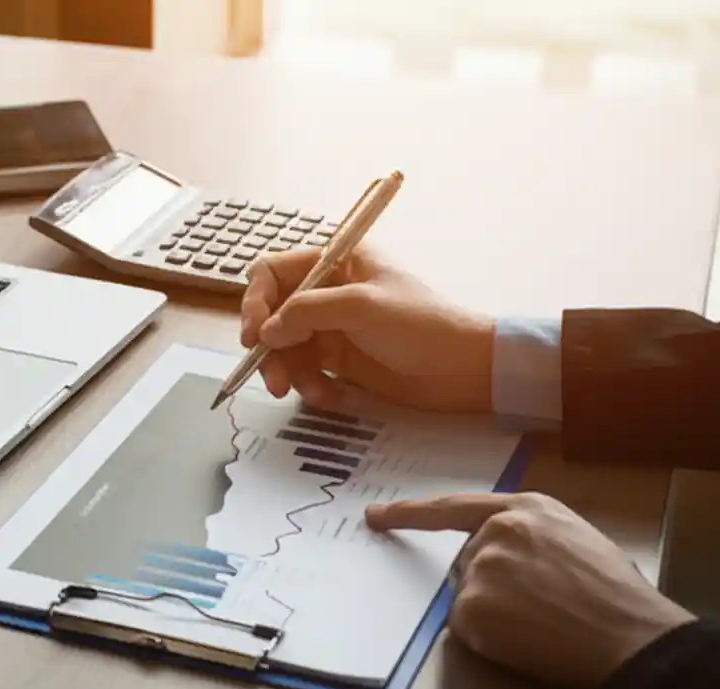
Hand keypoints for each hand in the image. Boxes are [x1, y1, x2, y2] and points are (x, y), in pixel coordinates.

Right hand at [240, 245, 495, 411]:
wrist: (464, 369)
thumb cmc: (421, 325)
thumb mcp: (361, 307)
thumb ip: (306, 313)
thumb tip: (265, 332)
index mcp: (335, 261)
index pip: (272, 273)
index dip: (255, 301)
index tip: (255, 335)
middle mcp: (328, 291)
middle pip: (272, 315)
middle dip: (269, 347)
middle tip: (273, 378)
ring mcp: (332, 327)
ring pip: (285, 348)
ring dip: (288, 371)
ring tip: (306, 391)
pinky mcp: (340, 360)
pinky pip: (306, 371)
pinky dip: (311, 385)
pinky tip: (332, 396)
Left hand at [365, 492, 694, 688]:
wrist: (631, 638)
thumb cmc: (618, 596)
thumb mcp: (578, 540)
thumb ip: (533, 538)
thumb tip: (514, 557)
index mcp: (526, 508)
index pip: (454, 507)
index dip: (412, 513)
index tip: (378, 516)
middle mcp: (496, 530)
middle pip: (467, 562)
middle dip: (490, 586)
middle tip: (539, 609)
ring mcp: (481, 567)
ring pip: (469, 597)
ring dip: (494, 614)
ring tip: (544, 624)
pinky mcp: (472, 606)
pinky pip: (469, 628)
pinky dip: (491, 639)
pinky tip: (528, 640)